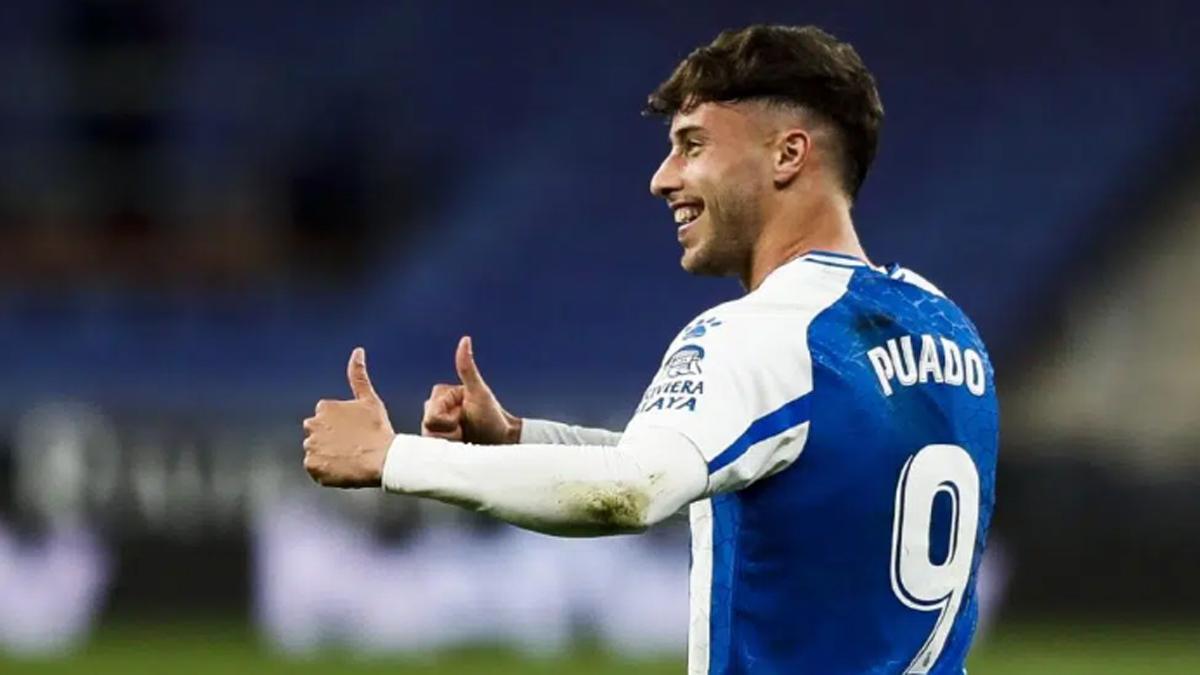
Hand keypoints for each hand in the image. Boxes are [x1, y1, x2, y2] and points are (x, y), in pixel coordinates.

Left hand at [303, 347, 394, 487]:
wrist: (383, 460)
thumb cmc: (379, 429)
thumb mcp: (369, 399)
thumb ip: (358, 375)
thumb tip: (358, 350)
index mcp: (323, 408)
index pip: (325, 418)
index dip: (340, 427)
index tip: (355, 432)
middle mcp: (312, 425)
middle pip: (317, 434)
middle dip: (330, 439)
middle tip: (351, 446)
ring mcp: (311, 446)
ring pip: (316, 451)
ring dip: (328, 455)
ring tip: (349, 458)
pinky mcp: (312, 466)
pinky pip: (315, 469)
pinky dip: (326, 470)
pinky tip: (343, 468)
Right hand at [421, 336, 520, 443]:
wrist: (502, 442)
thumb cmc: (493, 416)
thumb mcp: (479, 392)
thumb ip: (467, 368)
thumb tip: (465, 339)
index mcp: (441, 395)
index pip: (431, 412)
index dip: (448, 419)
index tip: (464, 415)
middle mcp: (433, 410)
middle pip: (427, 426)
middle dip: (449, 431)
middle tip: (465, 428)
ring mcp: (434, 427)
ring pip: (428, 439)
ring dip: (449, 441)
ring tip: (464, 436)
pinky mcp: (438, 443)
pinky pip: (432, 450)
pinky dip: (448, 450)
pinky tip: (460, 445)